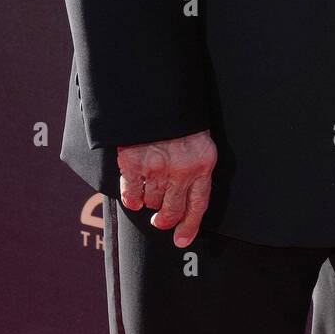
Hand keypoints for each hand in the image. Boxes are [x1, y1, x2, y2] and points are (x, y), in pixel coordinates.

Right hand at [116, 129, 216, 247]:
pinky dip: (131, 199)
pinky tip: (133, 197)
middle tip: (160, 221)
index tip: (182, 239)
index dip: (190, 225)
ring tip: (150, 192)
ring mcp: (156, 167)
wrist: (159, 94)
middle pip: (173, 209)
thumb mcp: (199, 140)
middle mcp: (182, 169)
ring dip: (150, 202)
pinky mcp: (134, 164)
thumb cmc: (181, 118)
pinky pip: (132, 194)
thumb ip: (196, 165)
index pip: (199, 204)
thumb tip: (187, 197)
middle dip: (166, 219)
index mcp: (203, 162)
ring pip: (153, 202)